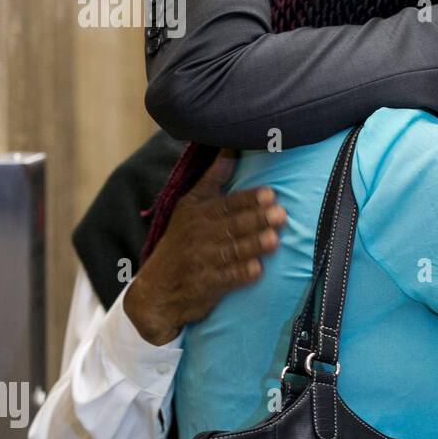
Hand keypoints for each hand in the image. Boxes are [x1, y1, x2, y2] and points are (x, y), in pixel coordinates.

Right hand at [123, 151, 285, 344]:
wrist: (156, 290)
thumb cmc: (182, 242)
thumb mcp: (189, 208)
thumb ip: (213, 180)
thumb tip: (231, 148)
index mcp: (196, 213)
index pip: (226, 203)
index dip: (248, 199)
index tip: (270, 194)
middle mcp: (198, 235)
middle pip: (232, 226)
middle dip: (256, 220)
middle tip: (280, 215)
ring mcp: (201, 261)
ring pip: (232, 251)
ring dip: (253, 245)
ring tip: (274, 240)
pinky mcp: (205, 286)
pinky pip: (226, 279)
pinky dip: (241, 275)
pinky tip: (257, 270)